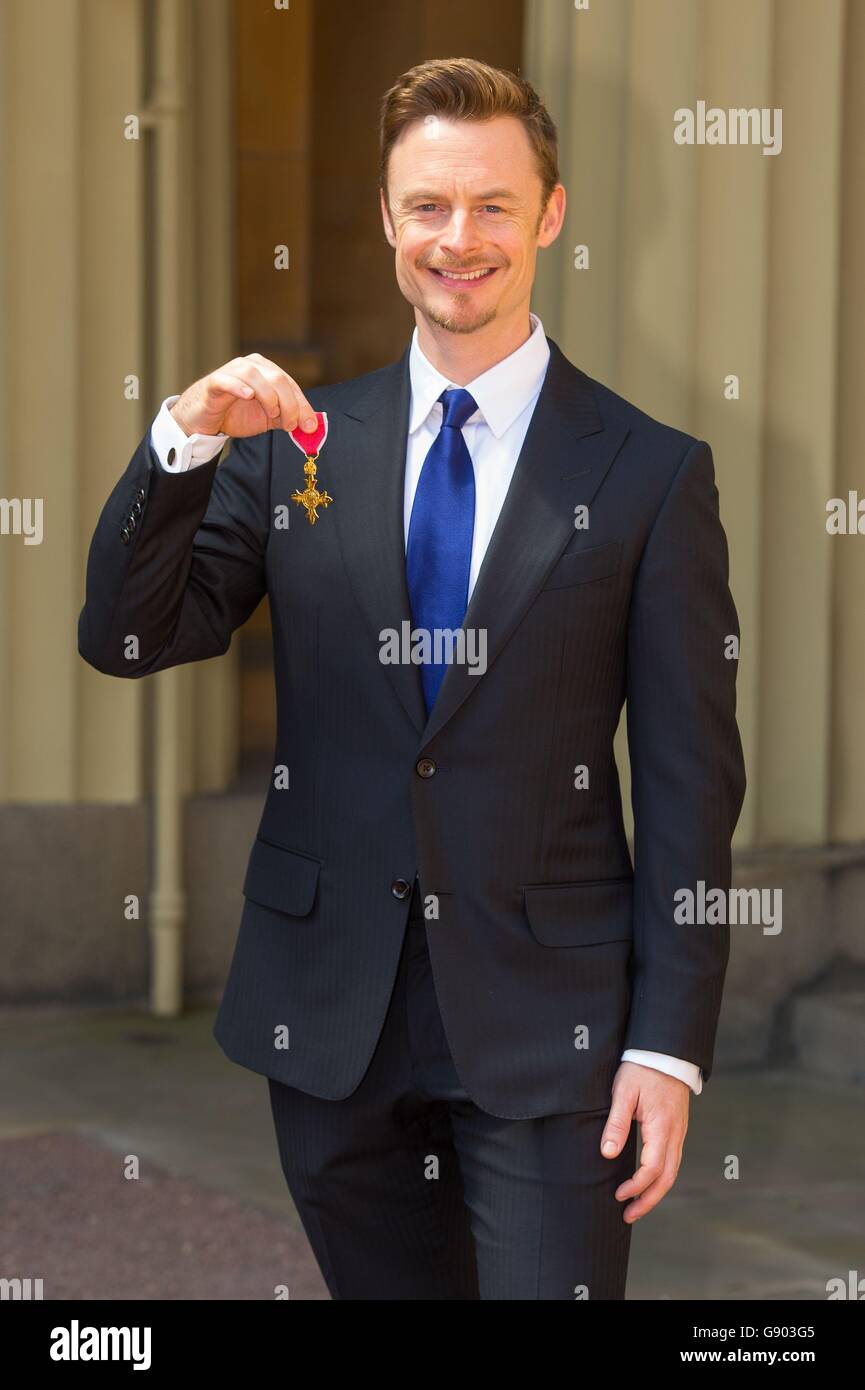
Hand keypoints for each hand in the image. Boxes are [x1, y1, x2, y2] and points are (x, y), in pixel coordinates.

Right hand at [170, 352, 317, 438]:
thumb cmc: (235, 414)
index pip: (289, 384)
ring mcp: (231, 371)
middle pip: (277, 378)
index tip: (310, 426)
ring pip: (255, 376)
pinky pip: (227, 380)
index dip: (302, 405)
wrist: (204, 420)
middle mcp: (250, 365)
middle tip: (291, 426)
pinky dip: (239, 386)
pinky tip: (248, 395)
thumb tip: (311, 426)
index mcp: (266, 371)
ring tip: (272, 415)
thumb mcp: (267, 419)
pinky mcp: (214, 382)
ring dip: (269, 397)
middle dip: (290, 404)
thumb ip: (287, 419)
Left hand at [600, 1061, 689, 1222]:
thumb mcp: (623, 1092)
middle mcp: (675, 1134)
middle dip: (648, 1201)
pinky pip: (673, 1159)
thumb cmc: (641, 1068)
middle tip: (628, 1216)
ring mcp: (679, 1131)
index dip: (635, 1187)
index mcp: (662, 1128)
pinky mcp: (677, 1127)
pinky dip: (661, 1177)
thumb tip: (607, 1154)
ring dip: (655, 1192)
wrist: (665, 1050)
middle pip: (667, 1178)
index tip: (618, 1196)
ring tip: (636, 1205)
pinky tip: (647, 1181)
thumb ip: (616, 1124)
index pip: (651, 1170)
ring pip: (672, 1171)